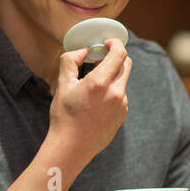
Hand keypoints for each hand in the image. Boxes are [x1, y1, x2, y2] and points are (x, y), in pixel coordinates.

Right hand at [47, 38, 131, 167]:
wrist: (71, 147)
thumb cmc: (64, 116)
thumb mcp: (62, 84)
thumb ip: (71, 60)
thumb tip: (84, 50)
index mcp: (101, 83)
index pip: (119, 53)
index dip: (115, 43)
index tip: (106, 43)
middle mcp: (116, 93)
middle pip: (126, 64)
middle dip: (115, 57)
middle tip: (99, 59)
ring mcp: (122, 105)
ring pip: (123, 80)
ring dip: (112, 75)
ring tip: (93, 84)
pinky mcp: (123, 115)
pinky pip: (121, 95)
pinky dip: (112, 90)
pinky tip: (96, 101)